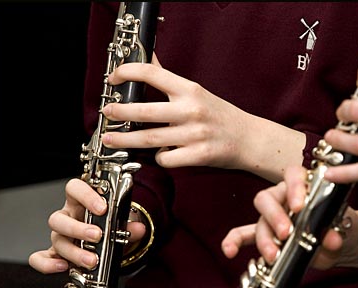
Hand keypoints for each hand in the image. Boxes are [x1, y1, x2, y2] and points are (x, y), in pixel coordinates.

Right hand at [28, 178, 145, 273]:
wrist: (105, 242)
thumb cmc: (107, 225)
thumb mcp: (120, 223)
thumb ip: (129, 226)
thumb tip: (139, 228)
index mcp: (80, 201)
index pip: (74, 188)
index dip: (86, 196)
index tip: (102, 208)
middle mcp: (66, 216)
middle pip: (59, 218)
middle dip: (78, 228)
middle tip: (97, 236)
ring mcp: (60, 235)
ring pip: (56, 239)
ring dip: (73, 251)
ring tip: (91, 260)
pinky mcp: (54, 253)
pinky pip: (40, 258)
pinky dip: (47, 264)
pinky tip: (63, 267)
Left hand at [100, 55, 304, 182]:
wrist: (250, 139)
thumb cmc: (221, 115)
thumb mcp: (197, 92)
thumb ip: (170, 79)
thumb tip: (149, 59)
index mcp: (190, 90)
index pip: (152, 73)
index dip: (128, 72)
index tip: (114, 78)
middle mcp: (191, 110)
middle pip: (144, 111)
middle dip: (119, 112)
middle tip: (107, 113)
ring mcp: (195, 134)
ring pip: (150, 139)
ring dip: (125, 141)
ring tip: (110, 140)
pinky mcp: (198, 156)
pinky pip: (166, 159)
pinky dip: (160, 158)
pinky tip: (162, 154)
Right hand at [221, 165, 346, 269]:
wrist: (344, 244)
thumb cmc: (344, 224)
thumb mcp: (347, 224)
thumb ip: (339, 228)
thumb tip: (331, 238)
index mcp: (304, 185)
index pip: (293, 175)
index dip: (293, 187)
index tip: (299, 206)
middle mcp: (284, 198)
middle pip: (267, 199)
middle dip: (274, 216)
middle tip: (286, 233)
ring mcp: (273, 218)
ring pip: (259, 222)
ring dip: (264, 239)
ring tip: (273, 255)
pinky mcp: (269, 237)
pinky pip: (245, 235)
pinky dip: (234, 241)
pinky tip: (229, 251)